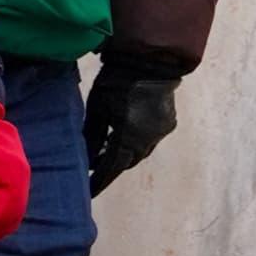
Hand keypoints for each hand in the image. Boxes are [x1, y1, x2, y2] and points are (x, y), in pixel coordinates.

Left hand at [81, 65, 178, 195]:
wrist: (150, 62)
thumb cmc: (116, 82)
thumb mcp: (98, 108)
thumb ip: (93, 135)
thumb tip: (88, 159)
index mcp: (129, 137)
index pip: (112, 167)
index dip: (100, 180)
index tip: (89, 192)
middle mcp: (149, 140)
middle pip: (127, 162)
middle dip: (111, 168)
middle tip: (94, 170)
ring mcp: (161, 132)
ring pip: (140, 153)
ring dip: (125, 156)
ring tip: (106, 154)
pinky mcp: (168, 123)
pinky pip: (150, 141)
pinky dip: (136, 144)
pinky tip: (124, 137)